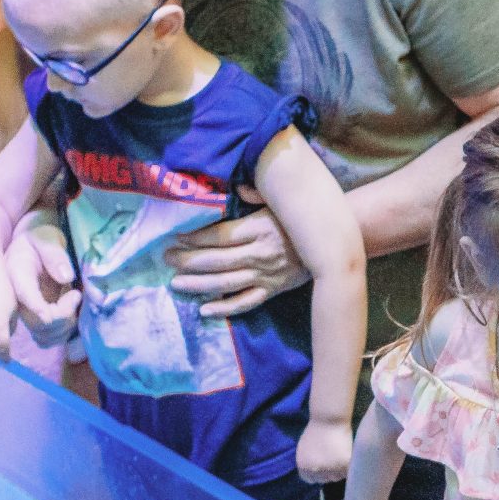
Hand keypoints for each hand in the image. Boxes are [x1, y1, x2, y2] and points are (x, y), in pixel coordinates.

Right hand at [5, 210, 81, 343]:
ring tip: (73, 303)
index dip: (47, 308)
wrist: (33, 246)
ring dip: (65, 327)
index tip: (74, 296)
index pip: (27, 298)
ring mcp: (25, 311)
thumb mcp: (46, 239)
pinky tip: (70, 314)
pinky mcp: (34, 319)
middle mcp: (17, 298)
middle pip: (38, 323)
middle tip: (76, 295)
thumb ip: (54, 255)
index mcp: (16, 275)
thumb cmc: (40, 238)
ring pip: (43, 336)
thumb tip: (66, 278)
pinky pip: (46, 337)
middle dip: (64, 315)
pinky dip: (62, 332)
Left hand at [167, 194, 308, 317]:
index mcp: (259, 229)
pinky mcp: (273, 291)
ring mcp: (266, 276)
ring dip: (198, 284)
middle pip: (217, 260)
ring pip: (226, 283)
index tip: (175, 236)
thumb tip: (235, 189)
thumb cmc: (299, 220)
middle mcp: (260, 254)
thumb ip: (256, 194)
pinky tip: (204, 310)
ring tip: (176, 283)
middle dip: (188, 261)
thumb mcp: (279, 202)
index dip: (195, 238)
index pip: (219, 236)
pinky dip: (225, 309)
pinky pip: (246, 303)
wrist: (331, 245)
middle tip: (167, 259)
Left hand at [295, 418, 352, 485]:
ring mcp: (330, 469)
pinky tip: (347, 456)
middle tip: (335, 461)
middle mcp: (316, 470)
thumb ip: (308, 463)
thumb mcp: (304, 449)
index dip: (318, 474)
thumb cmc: (315, 430)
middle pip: (326, 479)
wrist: (328, 419)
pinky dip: (349, 465)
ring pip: (338, 477)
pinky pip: (348, 471)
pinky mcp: (344, 465)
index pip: (310, 480)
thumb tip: (314, 472)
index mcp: (303, 467)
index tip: (323, 467)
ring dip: (340, 470)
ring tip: (342, 458)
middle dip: (330, 472)